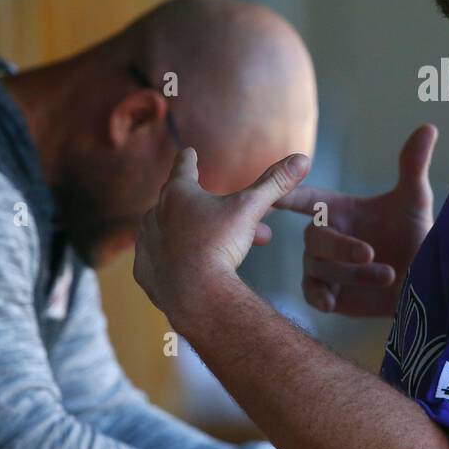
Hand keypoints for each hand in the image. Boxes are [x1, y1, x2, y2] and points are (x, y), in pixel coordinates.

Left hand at [134, 148, 309, 321]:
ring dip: (194, 234)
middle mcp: (155, 214)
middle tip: (237, 222)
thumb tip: (303, 159)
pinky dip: (175, 259)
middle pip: (184, 204)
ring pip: (172, 231)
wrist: (195, 295)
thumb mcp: (251, 208)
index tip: (189, 153)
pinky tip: (191, 267)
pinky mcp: (144, 270)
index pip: (183, 167)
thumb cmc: (219, 246)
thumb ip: (274, 182)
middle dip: (212, 211)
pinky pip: (159, 259)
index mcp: (178, 194)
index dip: (189, 159)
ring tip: (219, 247)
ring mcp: (147, 243)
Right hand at [274, 124, 436, 316]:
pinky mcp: (327, 293)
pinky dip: (319, 297)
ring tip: (389, 274)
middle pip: (314, 238)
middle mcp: (325, 235)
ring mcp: (323, 266)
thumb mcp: (414, 200)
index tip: (273, 194)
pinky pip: (312, 294)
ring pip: (319, 267)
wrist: (421, 281)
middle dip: (340, 246)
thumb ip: (413, 165)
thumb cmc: (414, 233)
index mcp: (337, 209)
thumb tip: (428, 127)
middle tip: (371, 252)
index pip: (306, 199)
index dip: (289, 195)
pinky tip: (333, 302)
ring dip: (353, 272)